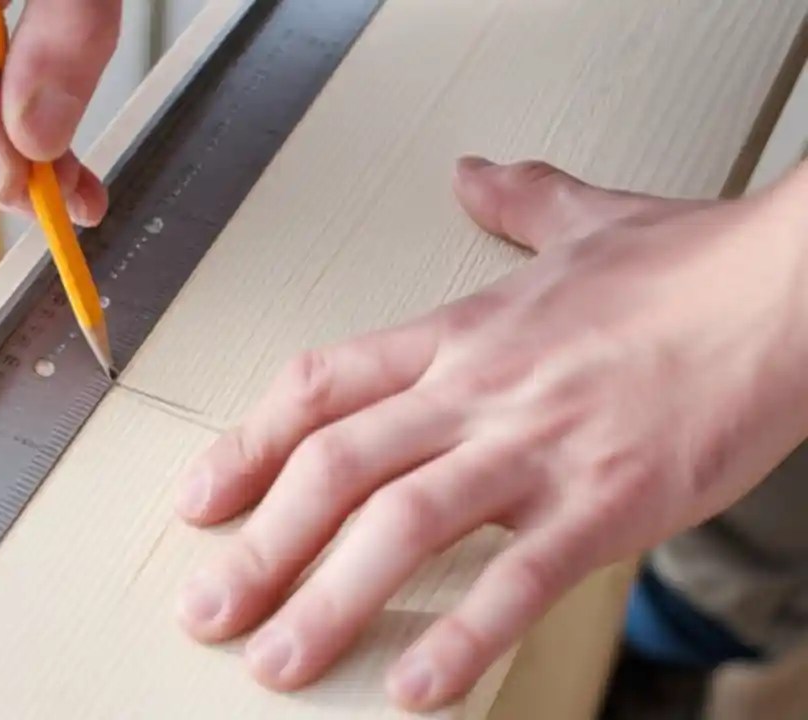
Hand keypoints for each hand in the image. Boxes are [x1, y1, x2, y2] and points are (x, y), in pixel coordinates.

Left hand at [174, 158, 807, 709]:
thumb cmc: (688, 267)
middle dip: (259, 547)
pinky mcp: (606, 503)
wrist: (786, 290)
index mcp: (458, 334)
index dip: (246, 448)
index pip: (321, 389)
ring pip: (401, 525)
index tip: (200, 500)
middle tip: (208, 610)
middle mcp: (477, 391)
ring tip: (278, 664)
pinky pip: (515, 579)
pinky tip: (417, 687)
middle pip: (335, 468)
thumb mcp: (582, 223)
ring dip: (328, 601)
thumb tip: (476, 174)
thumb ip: (517, 205)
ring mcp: (537, 448)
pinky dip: (460, 635)